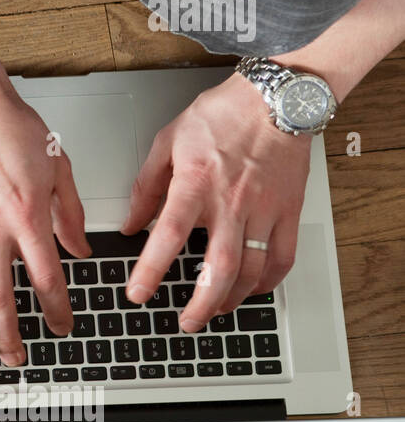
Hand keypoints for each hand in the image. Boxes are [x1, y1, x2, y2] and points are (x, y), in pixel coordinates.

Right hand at [0, 86, 89, 367]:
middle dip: (10, 334)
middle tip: (15, 356)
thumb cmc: (10, 127)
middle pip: (0, 296)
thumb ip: (70, 213)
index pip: (47, 279)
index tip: (62, 327)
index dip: (57, 310)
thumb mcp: (59, 167)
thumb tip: (80, 249)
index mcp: (27, 217)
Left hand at [122, 72, 310, 330]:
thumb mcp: (167, 142)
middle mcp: (232, 202)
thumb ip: (146, 186)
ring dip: (230, 299)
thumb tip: (131, 224)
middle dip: (199, 304)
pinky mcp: (289, 212)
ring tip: (212, 311)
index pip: (169, 236)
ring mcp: (264, 210)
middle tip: (185, 322)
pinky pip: (282, 258)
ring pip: (251, 270)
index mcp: (195, 183)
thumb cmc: (221, 115)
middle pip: (218, 268)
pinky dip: (268, 282)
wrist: (274, 99)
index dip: (151, 270)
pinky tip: (252, 291)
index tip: (138, 293)